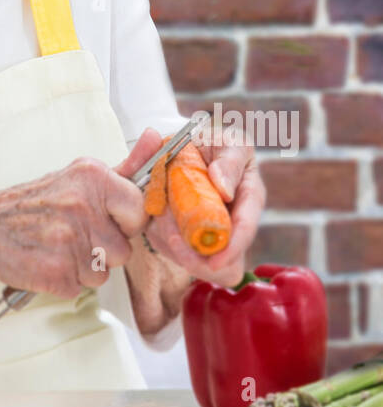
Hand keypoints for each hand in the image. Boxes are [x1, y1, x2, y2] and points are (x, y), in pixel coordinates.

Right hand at [0, 158, 148, 298]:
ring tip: (59, 248)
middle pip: (124, 248)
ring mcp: (69, 241)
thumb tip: (156, 138)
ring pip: (105, 273)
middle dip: (104, 249)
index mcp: (91, 177)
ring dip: (85, 268)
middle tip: (74, 234)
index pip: (139, 209)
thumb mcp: (77, 178)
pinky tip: (48, 262)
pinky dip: (66, 281)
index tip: (106, 219)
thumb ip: (124, 165)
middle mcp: (82, 206)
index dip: (125, 222)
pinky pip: (82, 289)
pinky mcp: (57, 272)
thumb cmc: (31, 206)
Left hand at [116, 125, 265, 288]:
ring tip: (160, 214)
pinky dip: (161, 237)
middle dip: (195, 256)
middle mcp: (233, 223)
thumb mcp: (229, 142)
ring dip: (173, 245)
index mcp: (249, 198)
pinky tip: (158, 215)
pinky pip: (173, 250)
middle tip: (171, 235)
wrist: (187, 145)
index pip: (245, 231)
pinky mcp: (188, 238)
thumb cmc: (215, 143)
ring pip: (195, 261)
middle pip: (222, 265)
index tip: (213, 262)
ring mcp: (211, 234)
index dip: (231, 250)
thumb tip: (224, 191)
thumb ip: (229, 162)